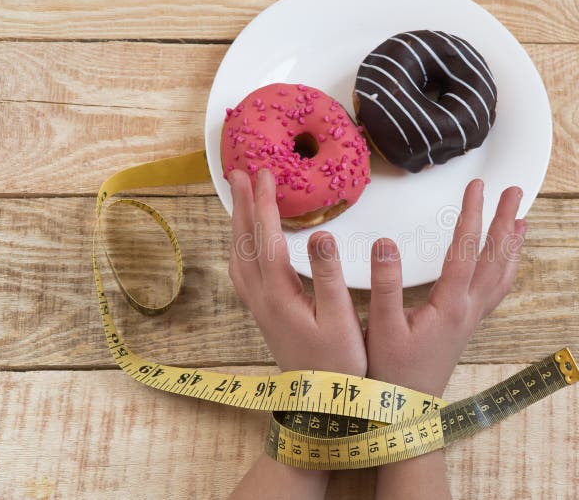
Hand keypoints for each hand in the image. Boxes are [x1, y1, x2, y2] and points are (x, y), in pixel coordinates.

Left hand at [227, 168, 365, 375]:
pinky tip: (248, 246)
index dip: (265, 204)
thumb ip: (328, 276)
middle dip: (243, 205)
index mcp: (279, 295)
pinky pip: (242, 272)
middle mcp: (262, 298)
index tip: (265, 174)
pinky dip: (241, 248)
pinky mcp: (265, 316)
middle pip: (244, 243)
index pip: (267, 239)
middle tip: (240, 173)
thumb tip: (320, 235)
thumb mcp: (340, 320)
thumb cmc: (337, 366)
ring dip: (238, 225)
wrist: (318, 407)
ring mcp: (260, 308)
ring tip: (240, 200)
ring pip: (239, 257)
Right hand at [365, 180, 525, 499]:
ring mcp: (471, 319)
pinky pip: (496, 291)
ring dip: (511, 245)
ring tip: (520, 220)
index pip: (465, 250)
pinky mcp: (466, 327)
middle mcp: (468, 309)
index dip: (472, 215)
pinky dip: (505, 270)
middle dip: (504, 221)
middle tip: (513, 192)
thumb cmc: (391, 372)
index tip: (477, 186)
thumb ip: (384, 285)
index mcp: (450, 305)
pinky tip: (503, 264)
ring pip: (501, 275)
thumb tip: (386, 243)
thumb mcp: (380, 328)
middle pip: (494, 258)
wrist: (408, 412)